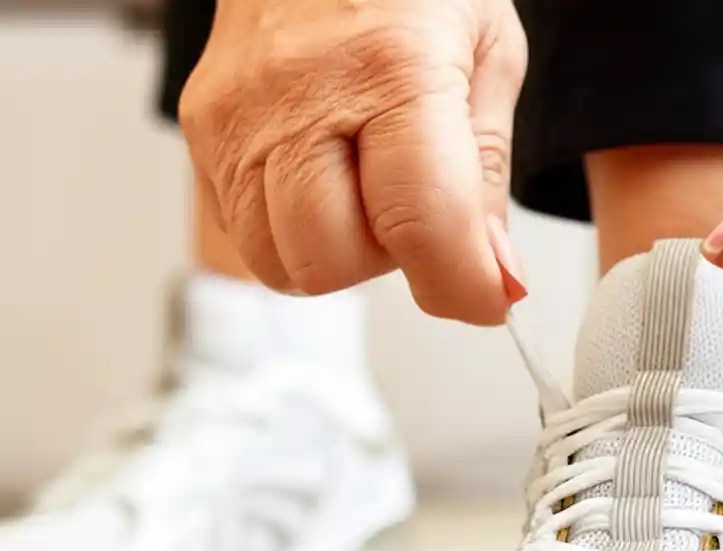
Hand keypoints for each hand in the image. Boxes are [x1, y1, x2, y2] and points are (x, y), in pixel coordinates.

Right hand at [180, 0, 527, 324]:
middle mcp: (300, 96)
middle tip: (416, 211)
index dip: (464, 287)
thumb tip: (494, 277)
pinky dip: (294, 230)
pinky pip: (246, 234)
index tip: (488, 296)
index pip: (422, 226)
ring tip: (367, 189)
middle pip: (332, 263)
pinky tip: (324, 176)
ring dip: (338, 253)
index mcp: (393, 72)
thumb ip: (488, 174)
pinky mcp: (202, 129)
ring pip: (281, 264)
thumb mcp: (489, 57)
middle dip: (390, 263)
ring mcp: (238, 116)